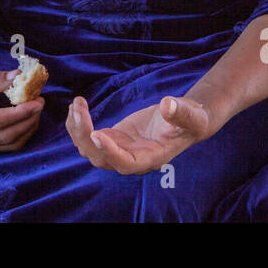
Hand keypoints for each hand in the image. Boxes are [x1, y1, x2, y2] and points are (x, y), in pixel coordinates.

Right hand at [0, 65, 43, 151]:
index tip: (37, 102)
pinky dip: (17, 132)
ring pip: (5, 145)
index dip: (19, 114)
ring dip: (25, 129)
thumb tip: (19, 77)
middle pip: (4, 138)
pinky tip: (25, 117)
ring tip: (35, 110)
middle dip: (26, 121)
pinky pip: (2, 143)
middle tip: (40, 102)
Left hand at [65, 94, 211, 174]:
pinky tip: (76, 106)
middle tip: (79, 107)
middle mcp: (131, 158)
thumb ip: (181, 113)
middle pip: (100, 157)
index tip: (96, 132)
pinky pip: (89, 138)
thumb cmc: (191, 120)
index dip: (109, 152)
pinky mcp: (113, 138)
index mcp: (150, 158)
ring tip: (77, 103)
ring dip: (78, 128)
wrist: (185, 120)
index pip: (125, 164)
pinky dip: (78, 124)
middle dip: (85, 134)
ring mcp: (120, 149)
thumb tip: (168, 105)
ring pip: (90, 149)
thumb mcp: (191, 115)